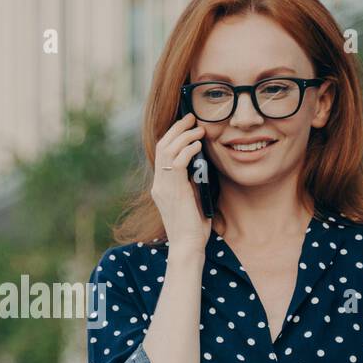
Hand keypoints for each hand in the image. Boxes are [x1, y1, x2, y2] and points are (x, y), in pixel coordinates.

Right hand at [152, 112, 212, 250]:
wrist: (188, 245)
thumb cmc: (194, 227)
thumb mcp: (193, 198)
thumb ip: (193, 181)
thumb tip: (203, 163)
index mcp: (161, 186)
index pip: (162, 153)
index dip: (173, 136)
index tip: (187, 125)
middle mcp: (159, 184)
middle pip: (162, 146)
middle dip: (177, 129)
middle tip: (191, 118)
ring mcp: (163, 186)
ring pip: (168, 150)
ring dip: (184, 136)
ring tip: (198, 129)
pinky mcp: (173, 190)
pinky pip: (177, 161)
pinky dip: (188, 150)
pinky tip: (198, 145)